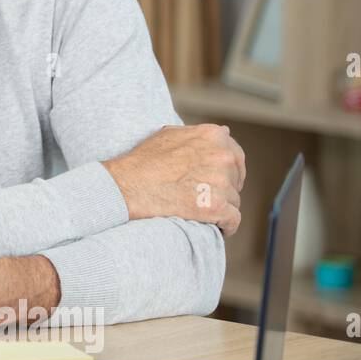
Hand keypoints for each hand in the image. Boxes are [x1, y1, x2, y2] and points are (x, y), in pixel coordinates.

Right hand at [103, 124, 245, 235]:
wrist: (125, 187)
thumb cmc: (142, 162)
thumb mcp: (168, 135)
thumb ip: (198, 134)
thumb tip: (224, 133)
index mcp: (213, 136)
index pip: (235, 157)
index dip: (225, 171)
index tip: (214, 181)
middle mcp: (221, 156)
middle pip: (235, 180)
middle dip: (222, 189)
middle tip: (200, 197)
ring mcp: (220, 181)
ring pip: (233, 201)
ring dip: (219, 208)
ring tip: (196, 210)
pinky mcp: (215, 206)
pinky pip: (232, 221)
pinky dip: (224, 226)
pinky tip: (213, 226)